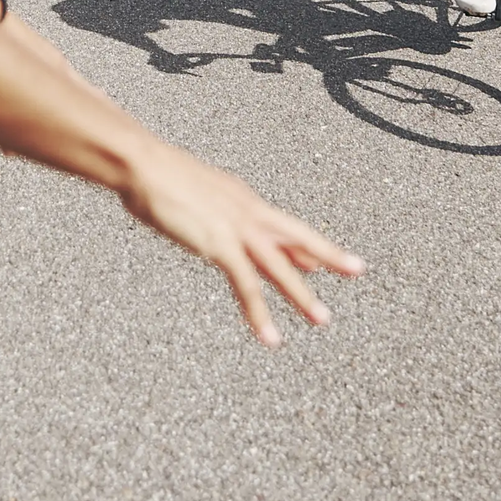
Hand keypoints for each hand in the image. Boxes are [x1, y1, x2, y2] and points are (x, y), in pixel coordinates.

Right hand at [119, 137, 364, 345]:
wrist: (143, 164)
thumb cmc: (156, 175)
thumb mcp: (192, 192)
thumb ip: (207, 209)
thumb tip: (206, 219)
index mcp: (241, 197)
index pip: (281, 225)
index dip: (304, 245)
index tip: (323, 260)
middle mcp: (247, 209)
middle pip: (296, 235)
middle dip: (328, 254)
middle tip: (358, 269)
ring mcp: (236, 226)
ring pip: (279, 266)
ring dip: (301, 294)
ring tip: (321, 319)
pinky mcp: (220, 244)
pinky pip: (247, 284)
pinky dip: (259, 312)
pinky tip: (269, 336)